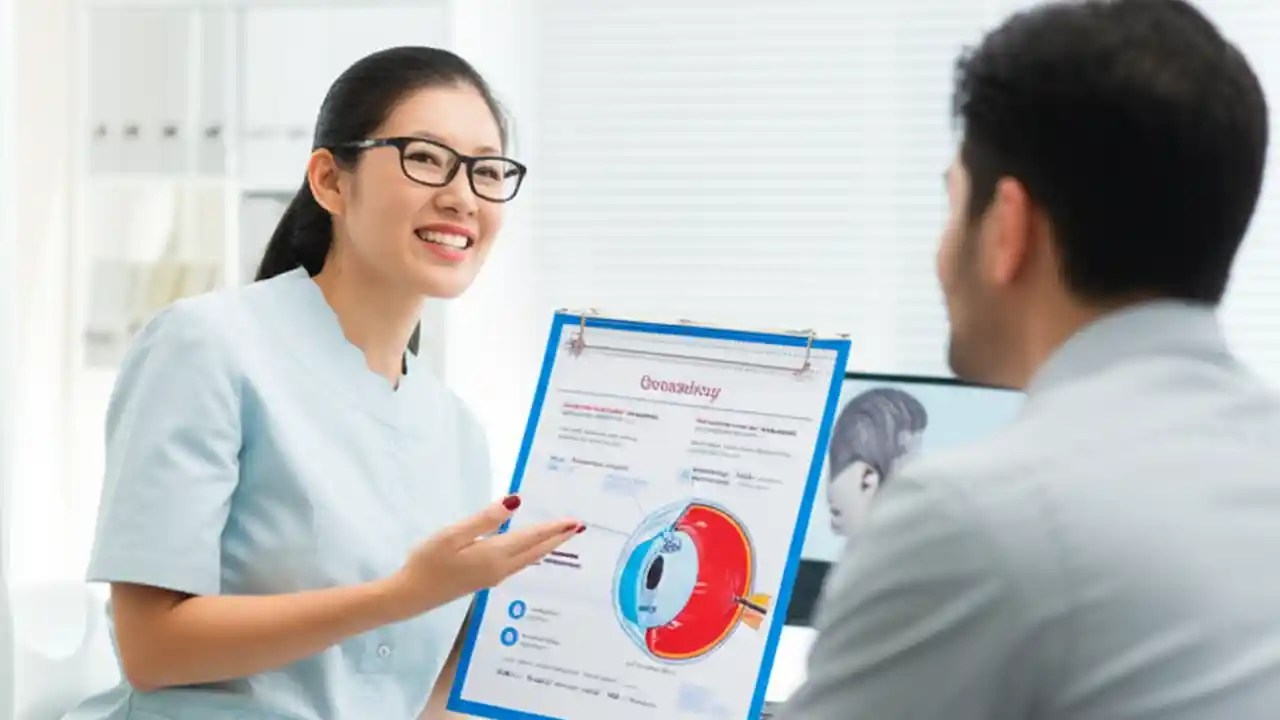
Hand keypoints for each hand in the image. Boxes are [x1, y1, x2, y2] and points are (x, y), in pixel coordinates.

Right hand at [385, 495, 582, 620]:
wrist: (411, 595)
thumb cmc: (428, 561)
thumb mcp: (453, 535)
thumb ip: (485, 519)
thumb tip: (515, 502)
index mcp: (495, 555)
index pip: (532, 538)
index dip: (554, 529)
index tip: (575, 521)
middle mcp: (501, 568)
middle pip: (537, 552)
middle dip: (558, 539)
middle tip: (578, 527)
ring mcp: (494, 577)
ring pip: (529, 560)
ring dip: (547, 547)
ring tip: (562, 536)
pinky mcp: (485, 579)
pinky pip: (519, 564)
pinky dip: (532, 553)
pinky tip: (532, 550)